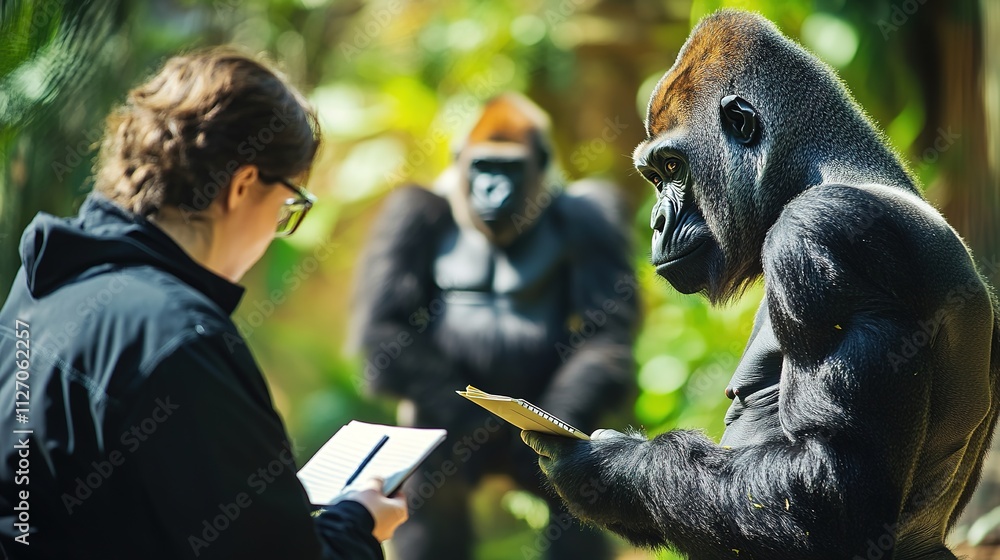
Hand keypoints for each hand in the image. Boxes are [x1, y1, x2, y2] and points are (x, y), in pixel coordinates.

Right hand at [340, 477, 408, 541]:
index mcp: (400, 511)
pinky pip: (368, 526)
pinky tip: (353, 515)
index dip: (390, 486)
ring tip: (357, 504)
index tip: (381, 483)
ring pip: (377, 518)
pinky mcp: (369, 540)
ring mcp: (382, 535)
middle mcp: (394, 526)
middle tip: (367, 493)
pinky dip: (363, 520)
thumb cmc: (364, 509)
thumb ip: (376, 481)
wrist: (348, 531)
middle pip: (388, 507)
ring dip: (369, 511)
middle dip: (378, 500)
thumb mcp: (370, 489)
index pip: (399, 494)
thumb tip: (378, 479)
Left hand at [520, 429, 640, 524]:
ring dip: (562, 476)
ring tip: (565, 470)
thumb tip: (592, 441)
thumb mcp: (610, 439)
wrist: (644, 486)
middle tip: (546, 453)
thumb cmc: (629, 457)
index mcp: (564, 452)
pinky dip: (577, 491)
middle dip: (547, 458)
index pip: (540, 443)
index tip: (526, 434)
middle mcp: (560, 474)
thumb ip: (595, 439)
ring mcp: (569, 495)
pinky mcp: (580, 510)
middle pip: (546, 465)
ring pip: (559, 484)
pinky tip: (582, 487)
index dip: (533, 437)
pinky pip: (573, 497)